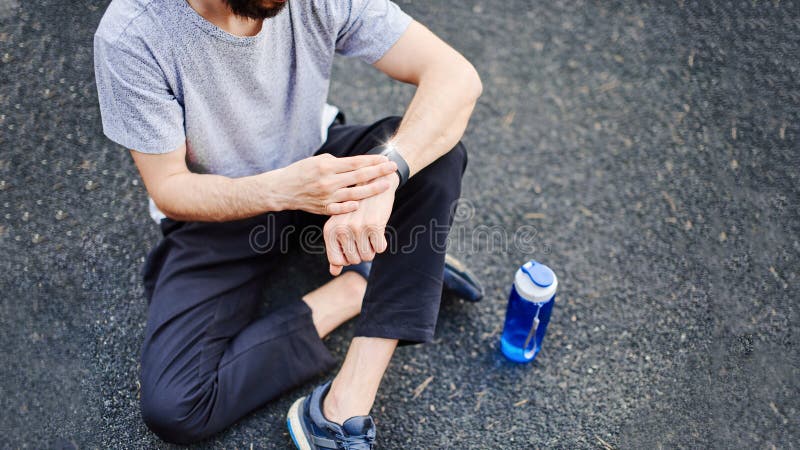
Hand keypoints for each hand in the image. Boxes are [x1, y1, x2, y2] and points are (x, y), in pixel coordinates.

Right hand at [273, 154, 396, 214]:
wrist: (282, 189)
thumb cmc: (302, 171)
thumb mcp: (318, 161)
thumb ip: (337, 163)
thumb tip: (356, 165)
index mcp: (328, 166)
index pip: (355, 162)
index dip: (372, 160)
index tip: (385, 158)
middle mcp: (329, 181)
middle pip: (359, 176)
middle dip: (378, 172)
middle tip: (393, 168)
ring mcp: (327, 196)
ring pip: (354, 194)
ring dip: (372, 189)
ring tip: (386, 185)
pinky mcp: (323, 208)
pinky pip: (341, 209)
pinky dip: (352, 207)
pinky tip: (363, 204)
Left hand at [324, 173, 398, 274]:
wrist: (373, 184)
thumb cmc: (356, 208)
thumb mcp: (341, 226)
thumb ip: (336, 249)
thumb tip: (334, 272)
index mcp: (330, 230)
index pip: (337, 261)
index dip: (347, 258)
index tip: (352, 246)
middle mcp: (341, 229)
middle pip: (354, 260)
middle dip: (362, 253)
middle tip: (364, 237)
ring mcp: (358, 228)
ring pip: (368, 256)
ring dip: (372, 249)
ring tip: (370, 234)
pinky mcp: (374, 225)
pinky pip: (380, 248)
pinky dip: (381, 243)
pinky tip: (378, 230)